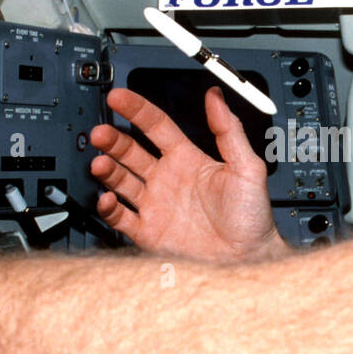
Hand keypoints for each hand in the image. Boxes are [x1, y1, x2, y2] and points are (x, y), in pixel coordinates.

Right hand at [89, 87, 287, 262]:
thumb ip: (229, 129)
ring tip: (100, 163)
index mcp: (187, 159)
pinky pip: (121, 217)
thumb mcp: (247, 166)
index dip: (136, 110)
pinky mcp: (149, 232)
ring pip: (121, 181)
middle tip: (101, 132)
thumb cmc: (252, 215)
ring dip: (108, 170)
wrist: (248, 257)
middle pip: (130, 152)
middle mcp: (167, 179)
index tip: (119, 97)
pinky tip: (107, 197)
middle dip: (113, 140)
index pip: (155, 126)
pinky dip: (109, 208)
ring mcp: (156, 205)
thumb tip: (216, 96)